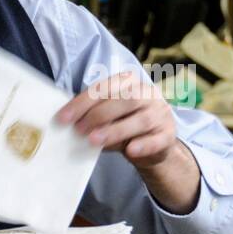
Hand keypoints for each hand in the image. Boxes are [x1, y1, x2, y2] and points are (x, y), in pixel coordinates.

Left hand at [55, 70, 176, 167]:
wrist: (153, 144)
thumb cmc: (125, 124)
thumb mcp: (108, 117)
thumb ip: (94, 116)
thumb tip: (71, 123)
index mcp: (129, 83)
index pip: (105, 87)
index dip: (82, 102)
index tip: (64, 118)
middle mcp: (147, 94)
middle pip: (125, 100)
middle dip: (98, 115)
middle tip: (78, 130)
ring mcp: (161, 113)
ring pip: (141, 120)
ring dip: (116, 130)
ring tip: (95, 141)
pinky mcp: (169, 134)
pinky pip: (157, 139)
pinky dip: (144, 145)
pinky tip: (130, 150)